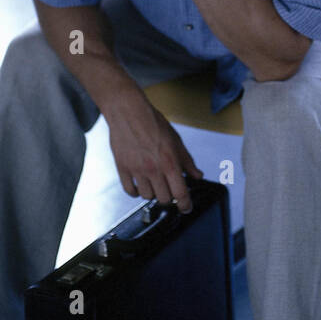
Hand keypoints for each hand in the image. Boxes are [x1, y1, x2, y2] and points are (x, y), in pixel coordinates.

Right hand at [106, 91, 202, 212]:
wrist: (129, 112)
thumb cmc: (153, 122)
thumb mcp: (176, 140)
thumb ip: (187, 161)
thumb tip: (197, 175)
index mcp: (169, 162)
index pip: (180, 194)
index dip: (185, 205)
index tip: (186, 207)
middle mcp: (153, 169)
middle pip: (164, 198)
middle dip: (170, 196)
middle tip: (170, 189)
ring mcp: (136, 170)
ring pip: (147, 196)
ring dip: (153, 193)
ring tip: (155, 183)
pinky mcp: (123, 169)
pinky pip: (130, 191)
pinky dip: (136, 192)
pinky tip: (140, 185)